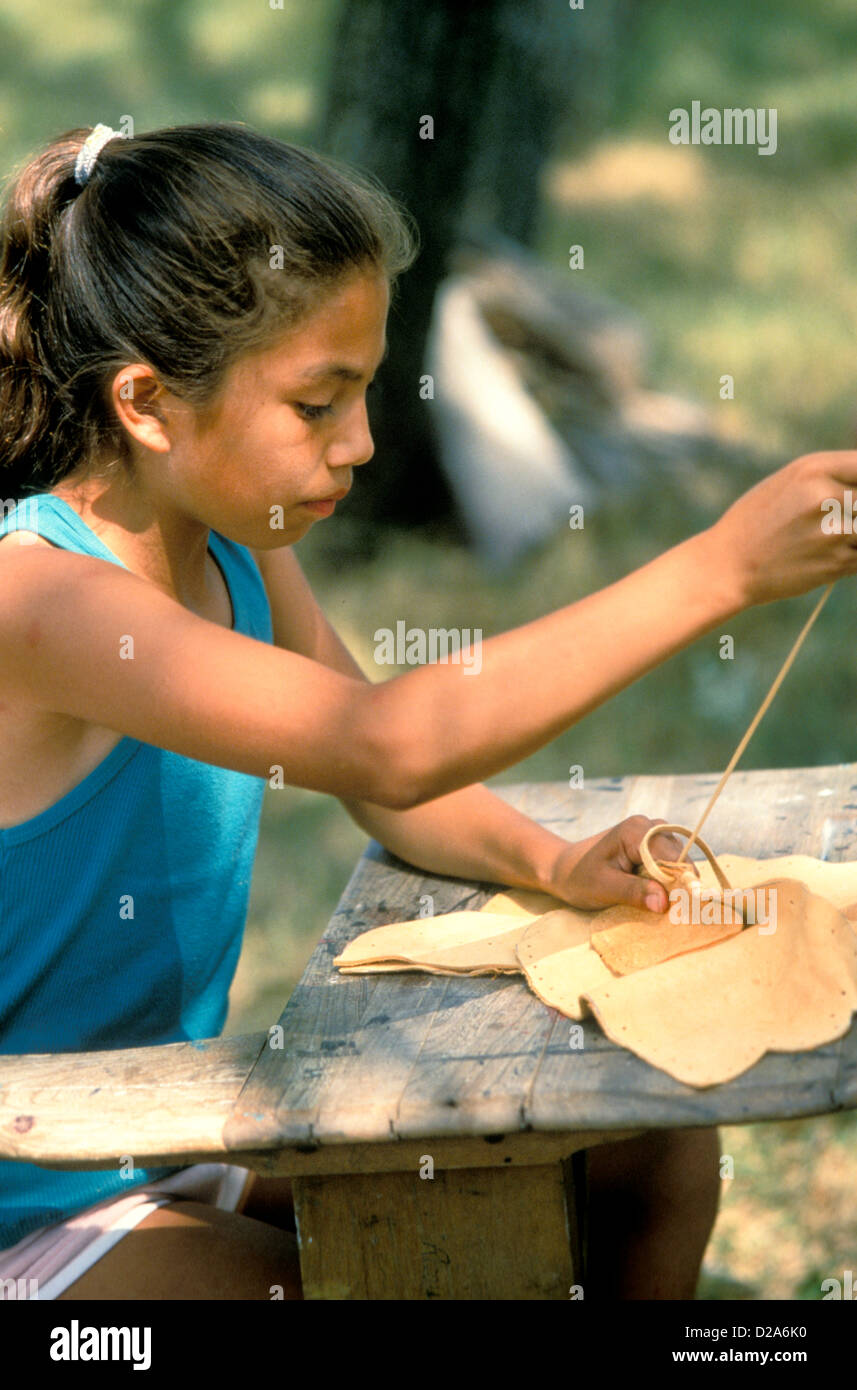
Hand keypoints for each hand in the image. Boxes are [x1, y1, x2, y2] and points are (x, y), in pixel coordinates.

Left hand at [545, 815, 681, 912]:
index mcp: (636, 831)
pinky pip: (671, 863)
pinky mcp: (653, 845)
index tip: (688, 910)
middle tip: (678, 913)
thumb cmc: (579, 878)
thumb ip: (634, 892)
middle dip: (681, 884)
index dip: (683, 882)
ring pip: (679, 861)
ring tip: (666, 906)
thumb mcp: (603, 888)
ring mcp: (653, 834)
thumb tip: (664, 903)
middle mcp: (649, 826)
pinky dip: (669, 881)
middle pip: (680, 857)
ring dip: (676, 884)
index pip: (672, 856)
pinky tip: (660, 897)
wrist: (565, 869)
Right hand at [705, 451, 856, 607]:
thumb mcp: (790, 482)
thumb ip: (833, 476)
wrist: (729, 566)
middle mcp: (826, 497)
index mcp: (814, 469)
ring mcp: (834, 531)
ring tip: (823, 538)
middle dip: (854, 511)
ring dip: (852, 535)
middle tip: (832, 520)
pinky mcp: (837, 563)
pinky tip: (823, 556)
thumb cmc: (759, 521)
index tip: (851, 493)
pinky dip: (850, 557)